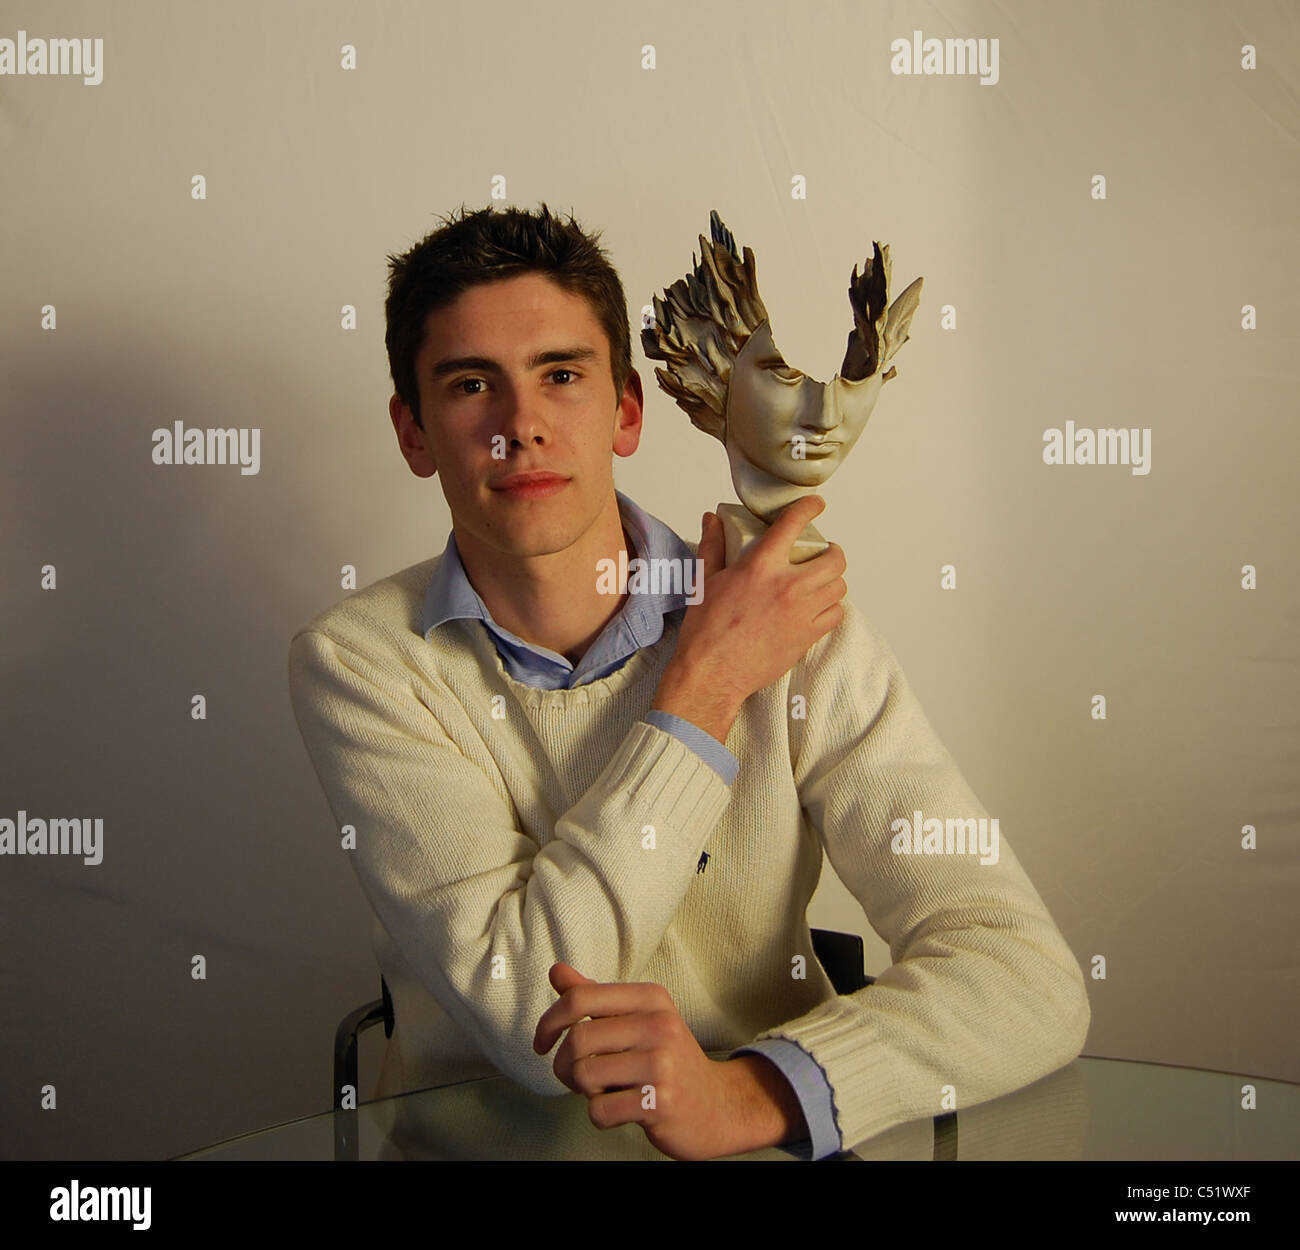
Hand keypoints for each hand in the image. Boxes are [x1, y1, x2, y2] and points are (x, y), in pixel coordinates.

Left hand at [532, 963, 802, 1159]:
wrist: (718, 1106)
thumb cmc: (667, 1061)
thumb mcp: (638, 1020)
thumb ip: (595, 997)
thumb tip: (556, 972)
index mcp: (650, 998)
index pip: (580, 997)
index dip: (549, 1021)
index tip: (542, 1042)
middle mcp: (659, 1024)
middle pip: (577, 1039)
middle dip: (565, 1065)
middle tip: (578, 1077)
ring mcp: (662, 1064)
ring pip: (584, 1075)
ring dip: (584, 1091)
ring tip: (606, 1090)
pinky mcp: (660, 1102)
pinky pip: (600, 1110)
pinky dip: (600, 1115)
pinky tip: (621, 1109)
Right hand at [651, 495, 847, 740]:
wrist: (712, 674)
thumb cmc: (705, 631)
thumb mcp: (704, 581)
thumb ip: (713, 545)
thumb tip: (712, 519)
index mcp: (760, 567)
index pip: (793, 525)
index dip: (809, 508)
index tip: (816, 505)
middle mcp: (787, 587)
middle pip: (834, 559)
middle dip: (833, 552)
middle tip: (824, 554)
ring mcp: (801, 613)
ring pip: (839, 587)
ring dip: (833, 581)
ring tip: (821, 582)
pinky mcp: (807, 637)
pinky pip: (836, 615)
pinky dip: (832, 608)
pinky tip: (818, 607)